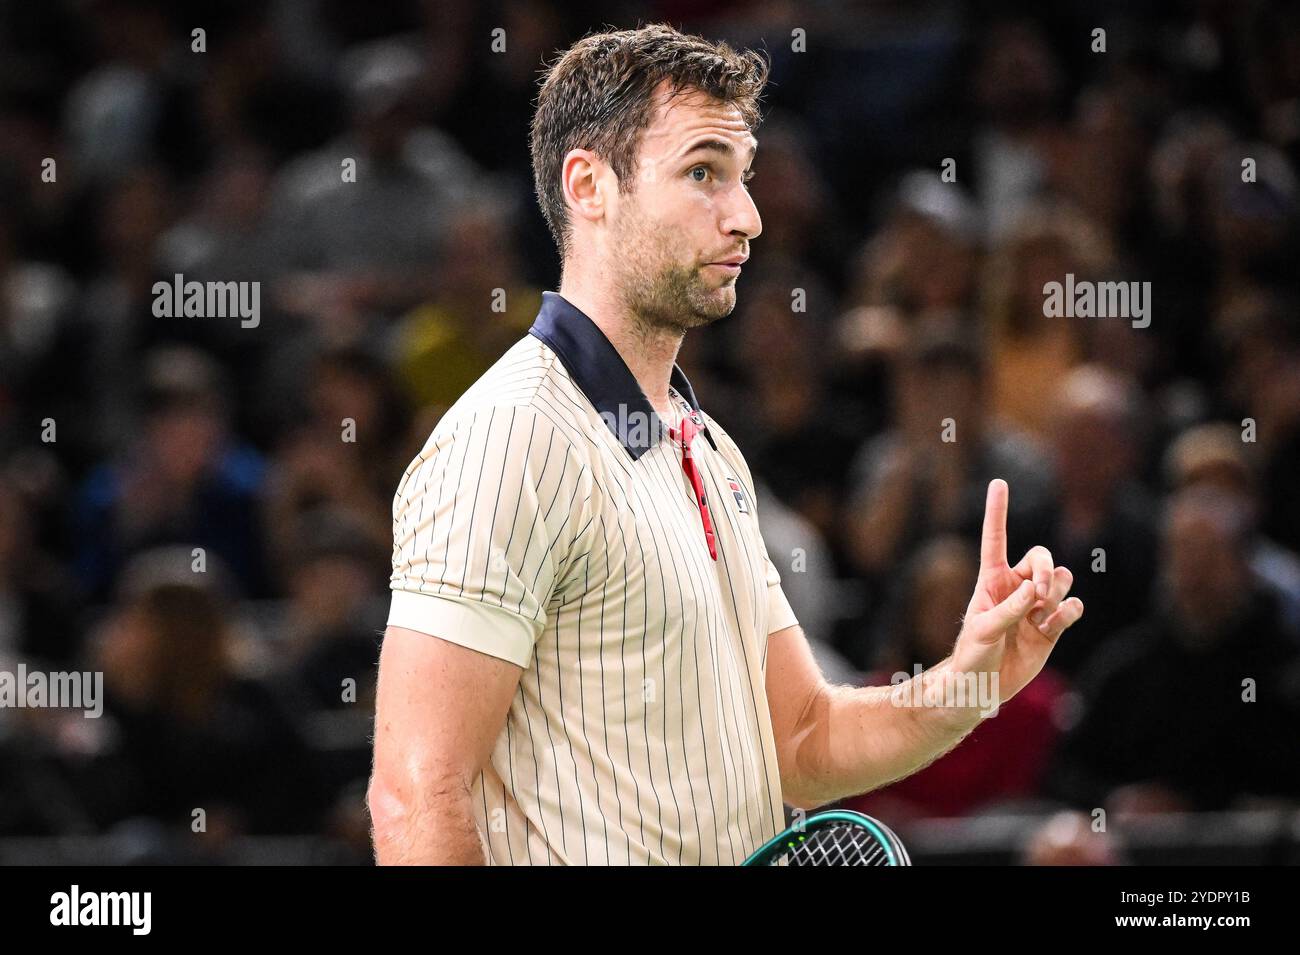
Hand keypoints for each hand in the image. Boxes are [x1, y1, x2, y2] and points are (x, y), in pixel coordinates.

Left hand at [951, 479, 1082, 706]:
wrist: (982, 687)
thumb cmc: (971, 655)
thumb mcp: (984, 631)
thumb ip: (1009, 609)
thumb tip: (1036, 590)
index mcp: (992, 580)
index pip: (997, 539)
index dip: (998, 511)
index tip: (999, 482)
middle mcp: (1017, 588)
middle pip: (1041, 558)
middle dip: (1046, 568)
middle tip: (1040, 590)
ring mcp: (1036, 607)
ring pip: (1062, 581)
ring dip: (1057, 590)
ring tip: (1042, 611)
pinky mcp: (1051, 628)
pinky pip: (1071, 609)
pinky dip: (1069, 611)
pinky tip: (1056, 621)